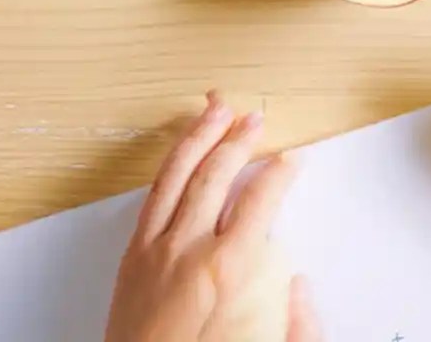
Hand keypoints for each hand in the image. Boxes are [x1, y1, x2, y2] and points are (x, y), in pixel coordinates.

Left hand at [105, 92, 320, 341]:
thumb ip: (296, 322)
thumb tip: (299, 289)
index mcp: (227, 269)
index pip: (260, 200)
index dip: (280, 173)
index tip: (291, 160)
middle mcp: (187, 250)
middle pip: (216, 175)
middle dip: (239, 140)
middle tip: (255, 119)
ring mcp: (154, 250)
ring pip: (177, 176)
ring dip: (198, 137)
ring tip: (213, 110)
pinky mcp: (131, 259)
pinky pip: (152, 198)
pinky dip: (168, 168)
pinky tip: (178, 157)